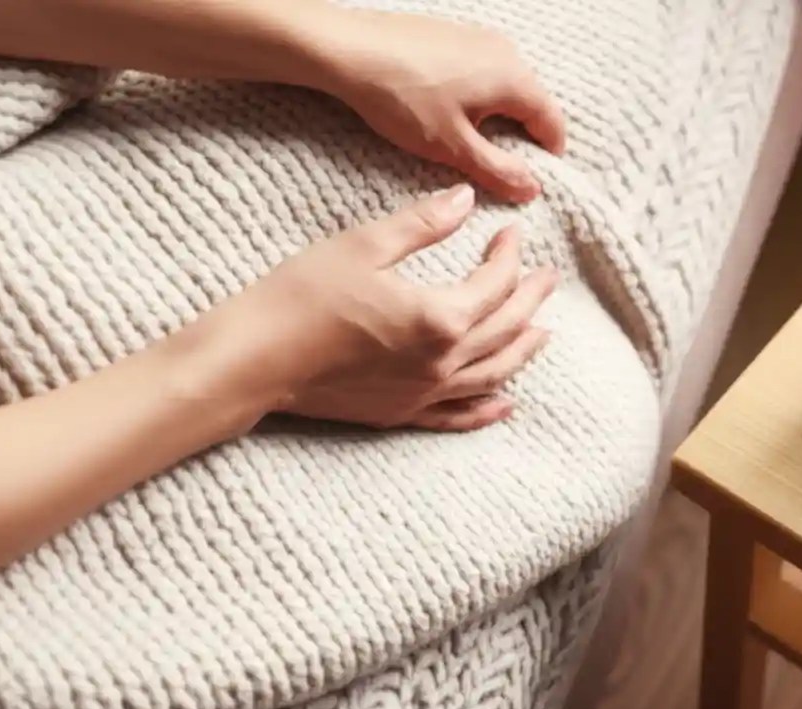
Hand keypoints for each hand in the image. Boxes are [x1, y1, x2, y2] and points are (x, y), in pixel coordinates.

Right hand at [205, 184, 557, 429]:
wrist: (254, 360)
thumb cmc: (302, 297)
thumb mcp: (365, 246)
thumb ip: (423, 224)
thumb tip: (466, 199)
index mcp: (440, 316)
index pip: (496, 283)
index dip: (510, 256)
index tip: (511, 234)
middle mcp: (443, 362)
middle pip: (506, 328)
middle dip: (530, 299)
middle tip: (547, 278)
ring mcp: (424, 394)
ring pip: (494, 374)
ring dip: (523, 350)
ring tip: (541, 332)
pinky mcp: (401, 414)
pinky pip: (459, 416)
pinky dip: (488, 409)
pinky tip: (505, 402)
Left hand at [312, 10, 565, 203]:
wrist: (349, 49)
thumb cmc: (402, 97)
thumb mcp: (453, 146)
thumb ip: (498, 170)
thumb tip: (531, 188)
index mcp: (515, 78)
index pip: (552, 121)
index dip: (548, 156)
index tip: (531, 181)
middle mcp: (506, 51)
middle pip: (533, 102)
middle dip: (523, 137)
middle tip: (499, 167)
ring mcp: (481, 38)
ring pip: (507, 86)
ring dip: (499, 117)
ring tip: (470, 142)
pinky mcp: (456, 35)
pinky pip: (484, 71)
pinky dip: (480, 96)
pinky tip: (450, 112)